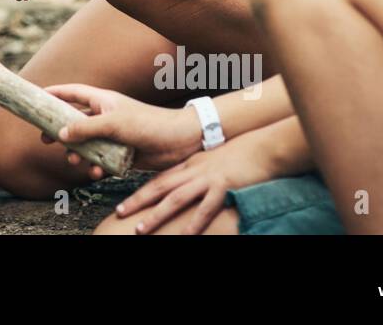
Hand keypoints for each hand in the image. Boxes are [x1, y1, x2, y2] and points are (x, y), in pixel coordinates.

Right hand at [44, 83, 201, 172]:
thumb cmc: (148, 124)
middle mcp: (105, 116)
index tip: (37, 95)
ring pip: (85, 144)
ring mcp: (111, 135)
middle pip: (74, 121)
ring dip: (77, 154)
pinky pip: (99, 160)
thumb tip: (60, 134)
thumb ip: (85, 127)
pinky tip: (96, 173)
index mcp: (102, 101)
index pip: (73, 92)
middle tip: (45, 140)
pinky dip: (94, 167)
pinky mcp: (119, 153)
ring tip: (76, 161)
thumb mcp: (114, 124)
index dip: (55, 92)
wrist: (179, 142)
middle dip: (59, 131)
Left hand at [111, 130, 276, 233]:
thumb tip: (188, 185)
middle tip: (120, 212)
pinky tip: (183, 236)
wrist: (263, 147)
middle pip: (160, 187)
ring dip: (156, 215)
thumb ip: (199, 171)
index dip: (141, 190)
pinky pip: (205, 208)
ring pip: (175, 198)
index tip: (125, 202)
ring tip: (140, 229)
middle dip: (138, 200)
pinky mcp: (223, 187)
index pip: (160, 178)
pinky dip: (193, 223)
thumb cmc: (242, 154)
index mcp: (190, 164)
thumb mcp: (213, 160)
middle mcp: (194, 171)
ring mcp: (207, 179)